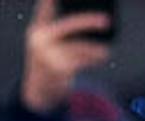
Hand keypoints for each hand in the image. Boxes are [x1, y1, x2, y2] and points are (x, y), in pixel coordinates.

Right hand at [20, 0, 113, 115]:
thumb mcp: (48, 42)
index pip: (45, 9)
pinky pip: (83, 61)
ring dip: (96, 49)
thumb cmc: (49, 60)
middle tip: (106, 20)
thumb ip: (60, 28)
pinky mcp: (58, 68)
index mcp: (38, 28)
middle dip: (88, 21)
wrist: (40, 88)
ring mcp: (48, 54)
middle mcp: (40, 39)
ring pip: (80, 46)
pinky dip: (94, 59)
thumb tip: (93, 18)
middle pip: (69, 26)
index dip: (50, 0)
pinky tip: (102, 57)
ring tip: (106, 51)